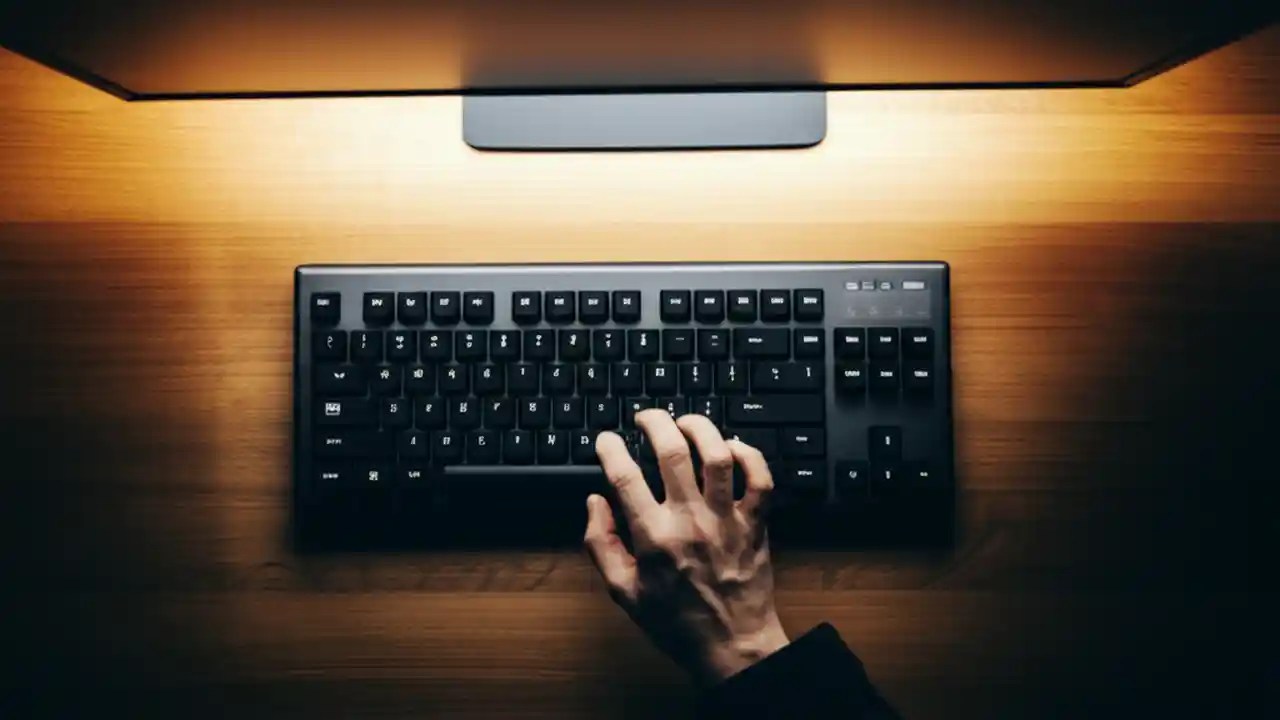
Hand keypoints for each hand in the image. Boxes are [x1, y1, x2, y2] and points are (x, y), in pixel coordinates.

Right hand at [584, 409, 788, 684]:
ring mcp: (726, 520)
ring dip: (700, 428)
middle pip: (672, 452)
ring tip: (686, 422)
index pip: (625, 477)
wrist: (732, 647)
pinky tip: (732, 447)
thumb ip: (600, 543)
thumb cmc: (675, 622)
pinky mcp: (756, 524)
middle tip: (646, 417)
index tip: (606, 439)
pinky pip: (760, 478)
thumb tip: (595, 501)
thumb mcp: (623, 591)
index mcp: (653, 538)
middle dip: (654, 422)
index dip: (610, 449)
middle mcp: (690, 522)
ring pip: (717, 455)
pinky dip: (749, 454)